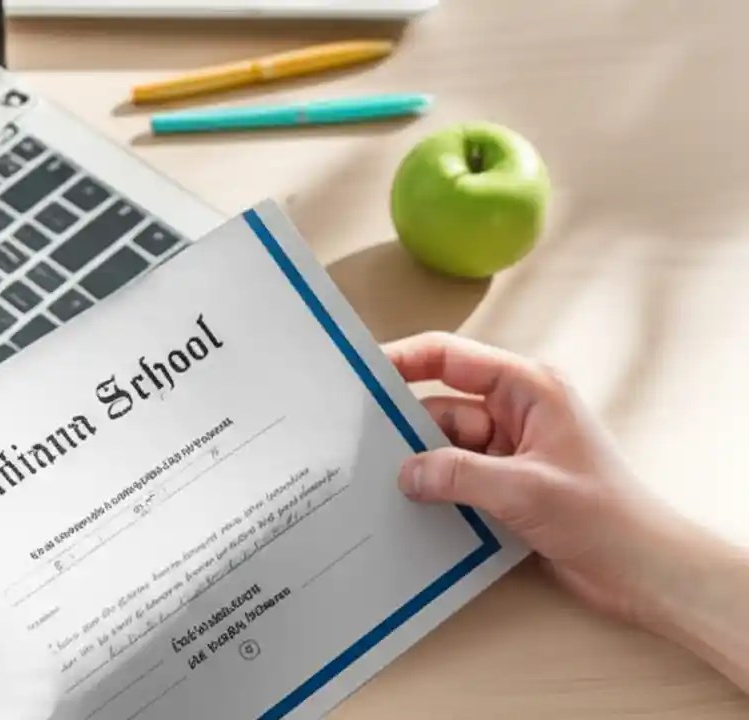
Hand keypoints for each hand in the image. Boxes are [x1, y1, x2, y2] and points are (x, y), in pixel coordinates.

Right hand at [384, 332, 695, 626]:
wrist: (643, 570)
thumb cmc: (604, 516)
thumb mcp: (524, 489)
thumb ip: (458, 475)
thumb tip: (405, 473)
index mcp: (528, 388)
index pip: (452, 357)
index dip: (405, 359)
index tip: (362, 372)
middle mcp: (516, 411)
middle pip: (441, 406)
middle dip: (406, 426)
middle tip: (358, 441)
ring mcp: (509, 450)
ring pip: (444, 447)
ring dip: (421, 466)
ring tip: (378, 484)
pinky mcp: (505, 485)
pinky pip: (455, 478)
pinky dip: (435, 491)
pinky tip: (409, 507)